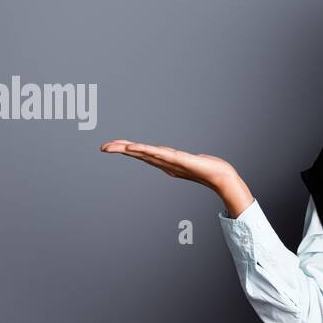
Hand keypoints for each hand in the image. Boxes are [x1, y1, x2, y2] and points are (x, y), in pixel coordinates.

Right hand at [99, 139, 237, 190]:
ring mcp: (170, 162)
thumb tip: (168, 155)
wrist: (220, 175)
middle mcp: (164, 162)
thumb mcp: (186, 161)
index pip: (141, 154)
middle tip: (103, 147)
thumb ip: (176, 158)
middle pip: (138, 153)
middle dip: (120, 149)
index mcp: (163, 162)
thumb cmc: (205, 169)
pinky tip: (135, 148)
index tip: (109, 146)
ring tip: (114, 146)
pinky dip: (145, 151)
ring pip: (145, 153)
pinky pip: (158, 154)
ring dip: (129, 149)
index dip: (125, 150)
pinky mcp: (178, 160)